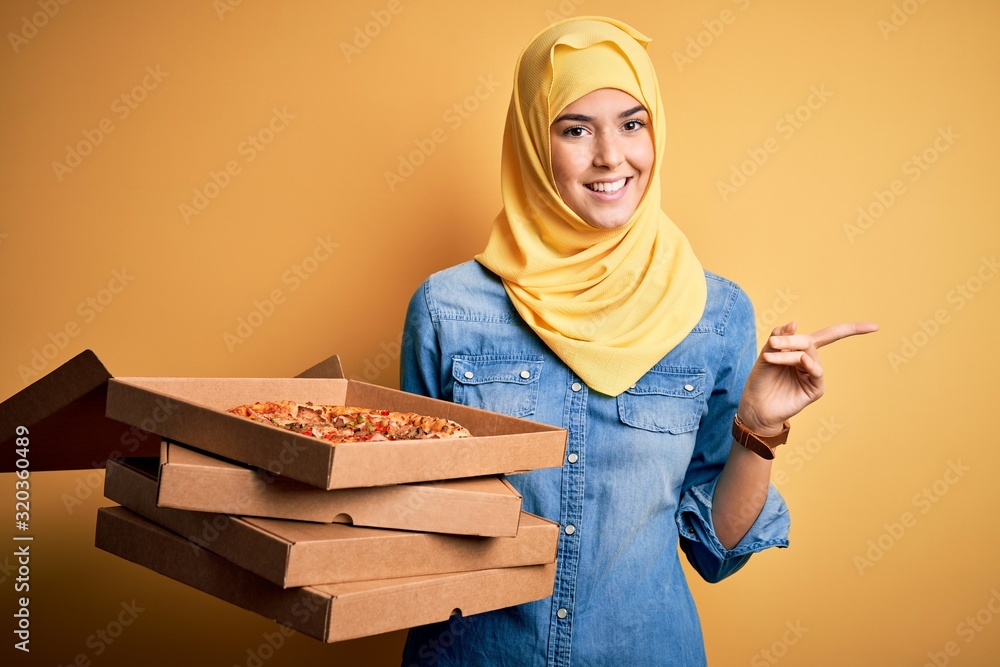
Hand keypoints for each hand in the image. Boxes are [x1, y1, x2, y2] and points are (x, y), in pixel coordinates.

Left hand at [737, 321, 878, 434]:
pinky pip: (816, 372)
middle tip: (773, 343)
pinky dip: (808, 364)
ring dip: (788, 354)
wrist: (755, 406)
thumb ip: (779, 338)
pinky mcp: (815, 390)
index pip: (829, 336)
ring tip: (769, 358)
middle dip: (792, 340)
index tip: (875, 327)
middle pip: (810, 342)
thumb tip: (794, 322)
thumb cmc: (760, 380)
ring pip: (808, 355)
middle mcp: (810, 362)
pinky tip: (799, 361)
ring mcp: (814, 376)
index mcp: (801, 350)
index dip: (852, 329)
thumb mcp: (766, 353)